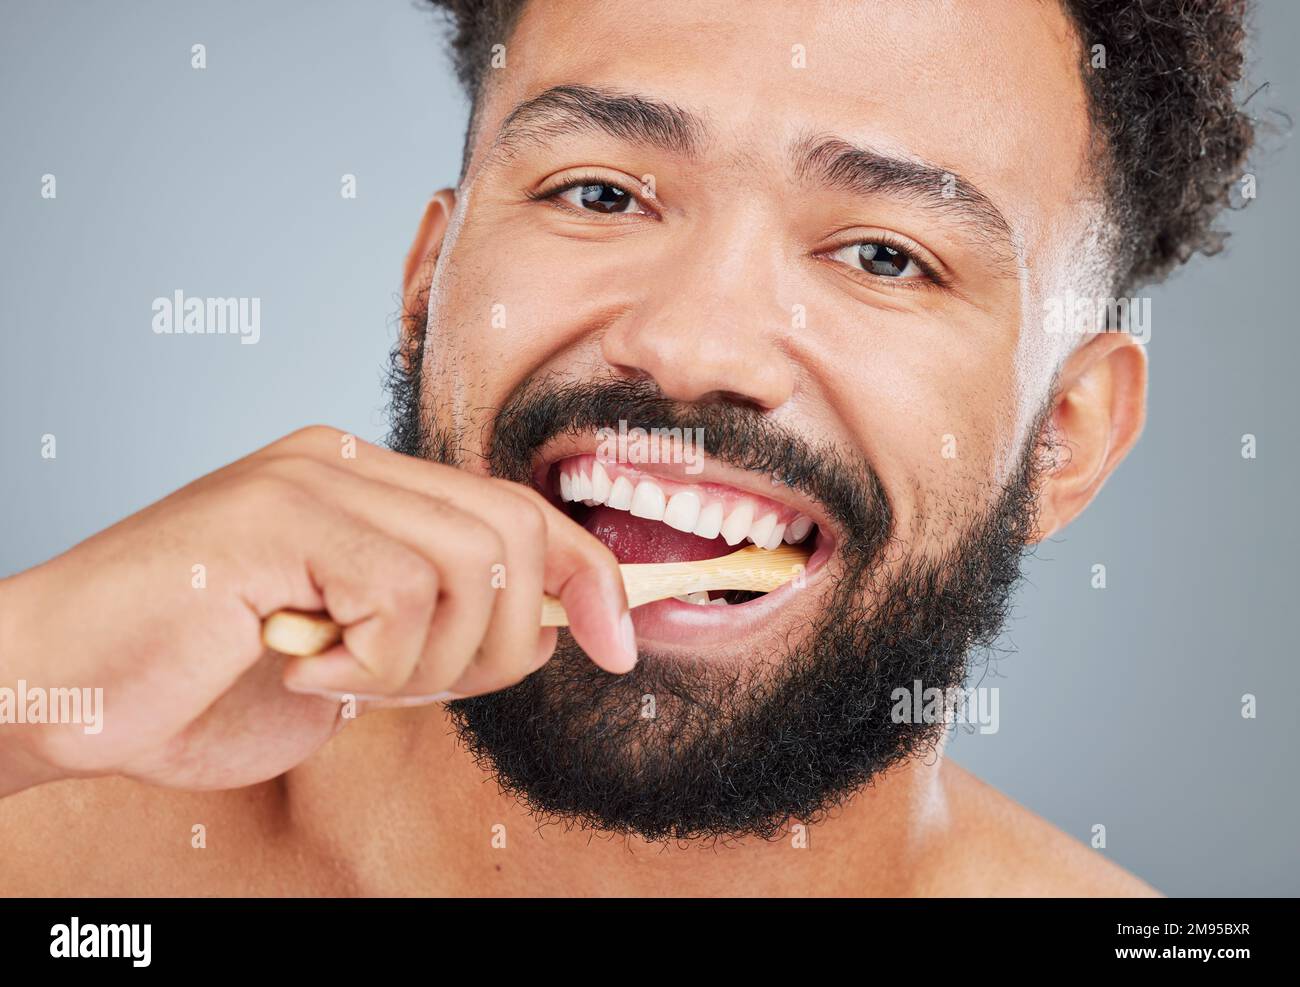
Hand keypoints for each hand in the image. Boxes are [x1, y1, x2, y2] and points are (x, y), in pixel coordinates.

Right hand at [0, 426, 633, 794]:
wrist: (60, 690)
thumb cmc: (200, 684)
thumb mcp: (355, 659)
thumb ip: (439, 626)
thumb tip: (555, 624)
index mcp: (367, 487)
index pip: (518, 509)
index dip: (588, 574)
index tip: (619, 641)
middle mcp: (347, 464)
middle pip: (516, 533)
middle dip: (501, 642)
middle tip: (408, 686)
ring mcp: (311, 479)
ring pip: (473, 567)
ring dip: (426, 663)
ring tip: (337, 674)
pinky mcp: (279, 514)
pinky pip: (404, 594)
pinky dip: (374, 663)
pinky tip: (301, 665)